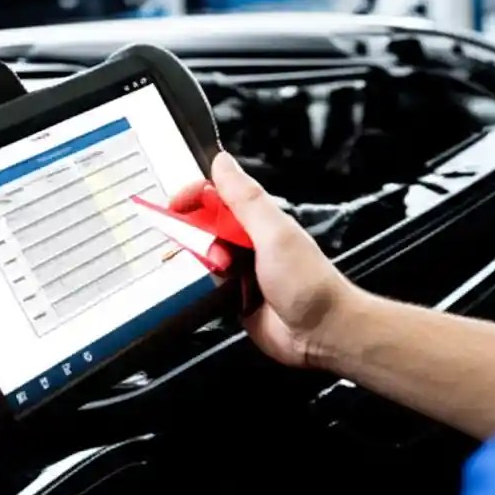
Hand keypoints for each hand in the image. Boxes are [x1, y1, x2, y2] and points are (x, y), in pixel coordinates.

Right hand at [170, 153, 367, 367]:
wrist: (319, 332)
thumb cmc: (309, 282)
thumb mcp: (274, 233)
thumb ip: (246, 198)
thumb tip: (223, 162)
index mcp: (260, 218)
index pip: (218, 195)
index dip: (193, 196)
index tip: (175, 206)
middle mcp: (250, 241)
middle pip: (204, 226)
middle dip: (193, 235)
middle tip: (201, 248)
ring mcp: (242, 269)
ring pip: (202, 257)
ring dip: (198, 264)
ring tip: (213, 274)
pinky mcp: (235, 297)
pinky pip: (206, 286)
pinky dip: (200, 288)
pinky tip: (206, 291)